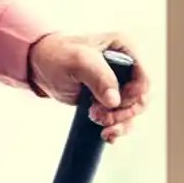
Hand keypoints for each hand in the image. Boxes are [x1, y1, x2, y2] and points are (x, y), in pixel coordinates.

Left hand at [28, 32, 149, 143]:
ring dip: (118, 123)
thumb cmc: (57, 55)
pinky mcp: (110, 98)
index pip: (143, 78)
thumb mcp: (77, 61)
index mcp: (124, 48)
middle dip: (122, 113)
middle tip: (100, 116)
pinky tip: (105, 134)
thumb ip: (98, 77)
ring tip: (97, 122)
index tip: (113, 104)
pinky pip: (123, 118)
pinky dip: (116, 128)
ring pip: (133, 112)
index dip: (132, 97)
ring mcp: (120, 83)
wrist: (40, 65)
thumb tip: (115, 101)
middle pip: (140, 99)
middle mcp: (127, 65)